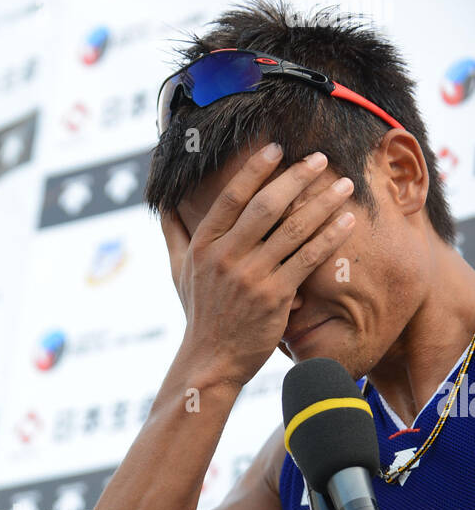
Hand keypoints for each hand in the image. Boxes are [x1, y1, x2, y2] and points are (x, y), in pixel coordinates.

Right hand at [161, 143, 354, 388]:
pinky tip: (346, 221)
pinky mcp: (275, 297)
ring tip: (344, 184)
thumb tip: (164, 203)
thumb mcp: (178, 272)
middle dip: (296, 177)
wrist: (211, 361)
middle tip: (320, 158)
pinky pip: (308, 259)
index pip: (231, 197)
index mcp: (204, 246)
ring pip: (293, 229)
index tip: (277, 148)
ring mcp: (251, 277)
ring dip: (323, 202)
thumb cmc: (199, 313)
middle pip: (266, 206)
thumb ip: (174, 234)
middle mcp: (226, 258)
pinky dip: (330, 238)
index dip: (255, 170)